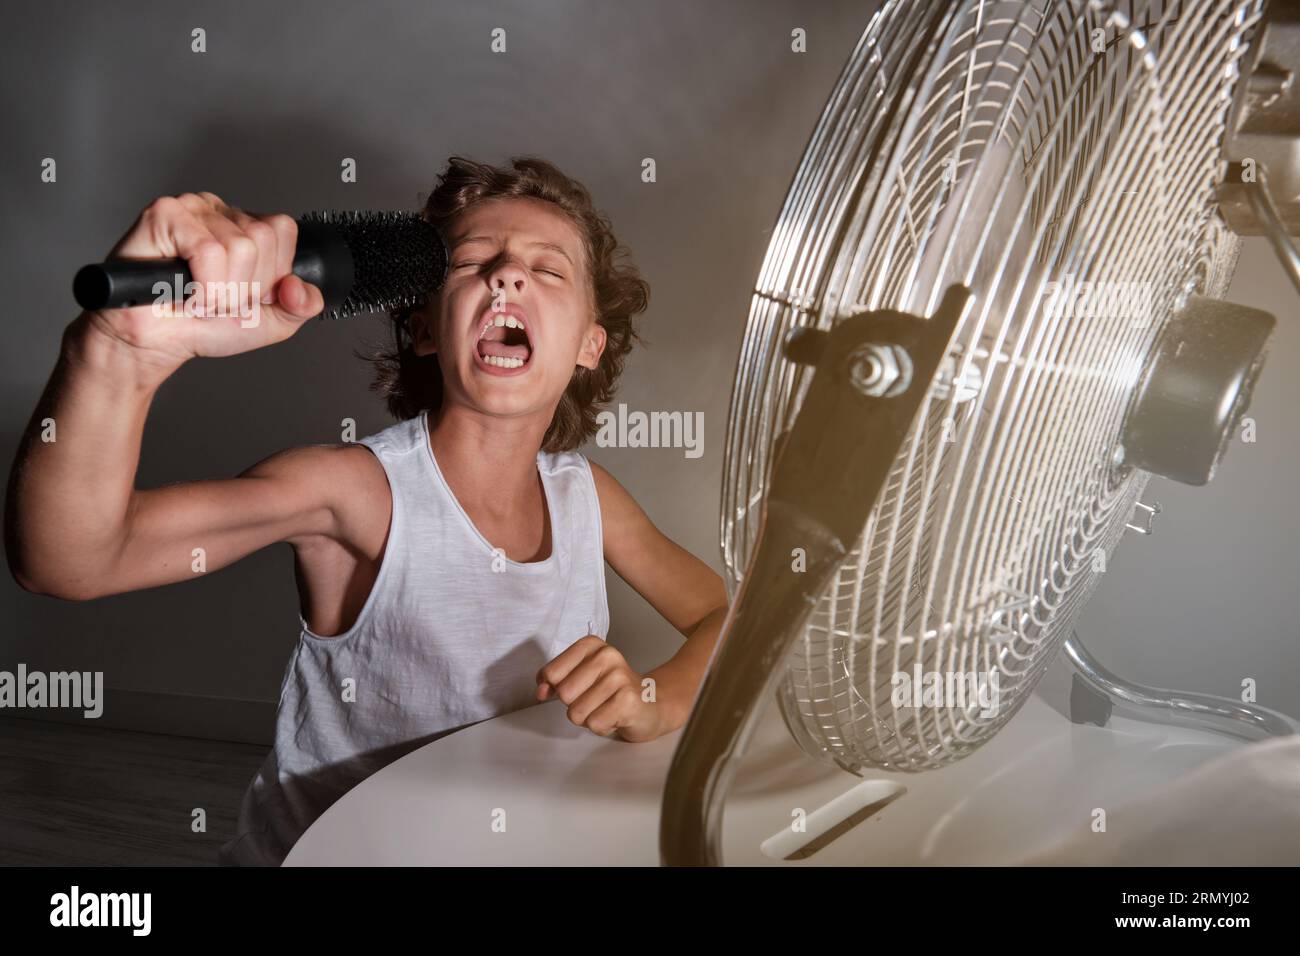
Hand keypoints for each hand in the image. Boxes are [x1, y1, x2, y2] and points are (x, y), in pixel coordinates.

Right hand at [84, 191, 323, 365]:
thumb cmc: (199, 327)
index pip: (283, 232)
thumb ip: (299, 308)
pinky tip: (184, 292)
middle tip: (215, 298)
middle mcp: (220, 211)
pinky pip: (209, 252)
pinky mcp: (165, 214)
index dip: (268, 276)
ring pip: (239, 248)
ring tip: (198, 298)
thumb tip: (304, 290)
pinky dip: (202, 286)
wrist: (152, 343)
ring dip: (220, 292)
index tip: (241, 294)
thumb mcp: (266, 323)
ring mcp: (192, 208)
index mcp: (245, 226)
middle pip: (263, 240)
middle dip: (244, 287)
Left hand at [536, 635, 660, 741]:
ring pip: (577, 713)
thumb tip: (540, 690)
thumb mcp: (580, 679)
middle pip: (564, 694)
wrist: (652, 704)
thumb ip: (554, 681)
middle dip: (575, 706)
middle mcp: (607, 655)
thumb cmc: (611, 692)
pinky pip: (594, 724)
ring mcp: (619, 677)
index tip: (574, 688)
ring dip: (589, 718)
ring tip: (606, 708)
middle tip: (596, 700)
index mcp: (591, 645)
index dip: (554, 688)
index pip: (551, 672)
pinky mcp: (628, 700)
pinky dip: (603, 727)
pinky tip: (616, 716)